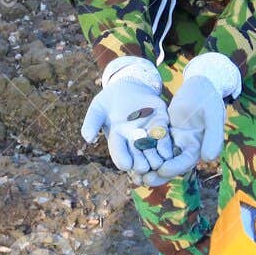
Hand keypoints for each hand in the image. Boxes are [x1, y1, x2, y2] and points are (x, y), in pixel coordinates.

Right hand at [80, 56, 175, 177]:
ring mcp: (148, 133)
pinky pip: (165, 136)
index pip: (120, 154)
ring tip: (158, 163)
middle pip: (138, 156)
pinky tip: (167, 151)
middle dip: (141, 163)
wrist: (127, 86)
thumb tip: (88, 138)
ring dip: (155, 157)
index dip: (122, 160)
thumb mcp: (97, 109)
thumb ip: (92, 122)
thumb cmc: (109, 100)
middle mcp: (134, 141)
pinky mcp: (161, 123)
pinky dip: (165, 144)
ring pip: (153, 150)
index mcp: (118, 140)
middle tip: (144, 168)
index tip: (126, 165)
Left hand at [140, 52, 241, 185]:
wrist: (201, 85)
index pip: (185, 162)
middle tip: (143, 180)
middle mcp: (185, 147)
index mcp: (198, 147)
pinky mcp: (163, 132)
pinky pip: (152, 144)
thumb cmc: (209, 99)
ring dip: (148, 166)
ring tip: (134, 174)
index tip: (161, 171)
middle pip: (170, 165)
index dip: (174, 168)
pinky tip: (131, 156)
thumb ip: (213, 137)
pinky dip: (143, 151)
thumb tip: (208, 158)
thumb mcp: (213, 116)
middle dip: (158, 174)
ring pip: (159, 157)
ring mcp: (173, 140)